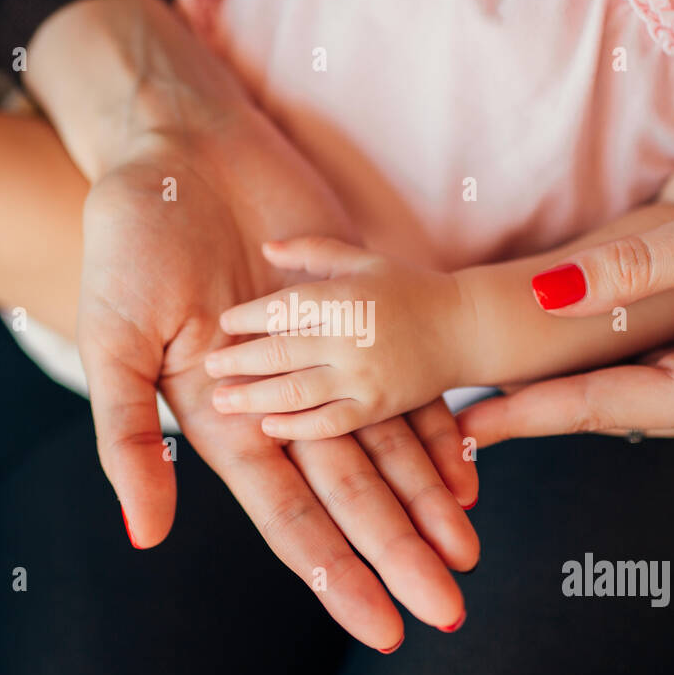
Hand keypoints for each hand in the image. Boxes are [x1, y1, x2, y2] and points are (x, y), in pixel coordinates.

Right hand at [27, 0, 478, 646]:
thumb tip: (145, 534)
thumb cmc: (131, 245)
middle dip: (398, 556)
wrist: (178, 153)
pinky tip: (468, 469)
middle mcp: (283, 407)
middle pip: (351, 498)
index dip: (335, 574)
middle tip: (448, 611)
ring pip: (386, 449)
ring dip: (426, 503)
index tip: (381, 626)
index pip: (291, 517)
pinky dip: (434, 426)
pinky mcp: (356, 315)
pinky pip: (404, 381)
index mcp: (227, 424)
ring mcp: (325, 362)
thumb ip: (130, 435)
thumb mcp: (115, 341)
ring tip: (466, 554)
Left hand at [206, 237, 468, 438]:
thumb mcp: (362, 259)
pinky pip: (329, 424)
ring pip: (295, 392)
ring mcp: (364, 377)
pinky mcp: (377, 408)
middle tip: (209, 369)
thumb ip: (312, 251)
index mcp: (345, 298)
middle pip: (278, 353)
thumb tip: (265, 246)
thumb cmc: (408, 289)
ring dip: (253, 398)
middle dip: (237, 362)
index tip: (224, 324)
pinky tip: (268, 427)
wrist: (464, 329)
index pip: (280, 309)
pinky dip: (295, 428)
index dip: (246, 318)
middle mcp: (351, 339)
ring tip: (222, 402)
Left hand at [459, 148, 673, 444]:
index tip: (464, 428)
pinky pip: (647, 384)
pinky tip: (551, 372)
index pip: (603, 408)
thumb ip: (639, 267)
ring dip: (558, 401)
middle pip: (605, 415)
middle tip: (450, 419)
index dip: (527, 416)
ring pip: (623, 404)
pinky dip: (596, 380)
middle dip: (531, 417)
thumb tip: (549, 295)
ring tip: (483, 400)